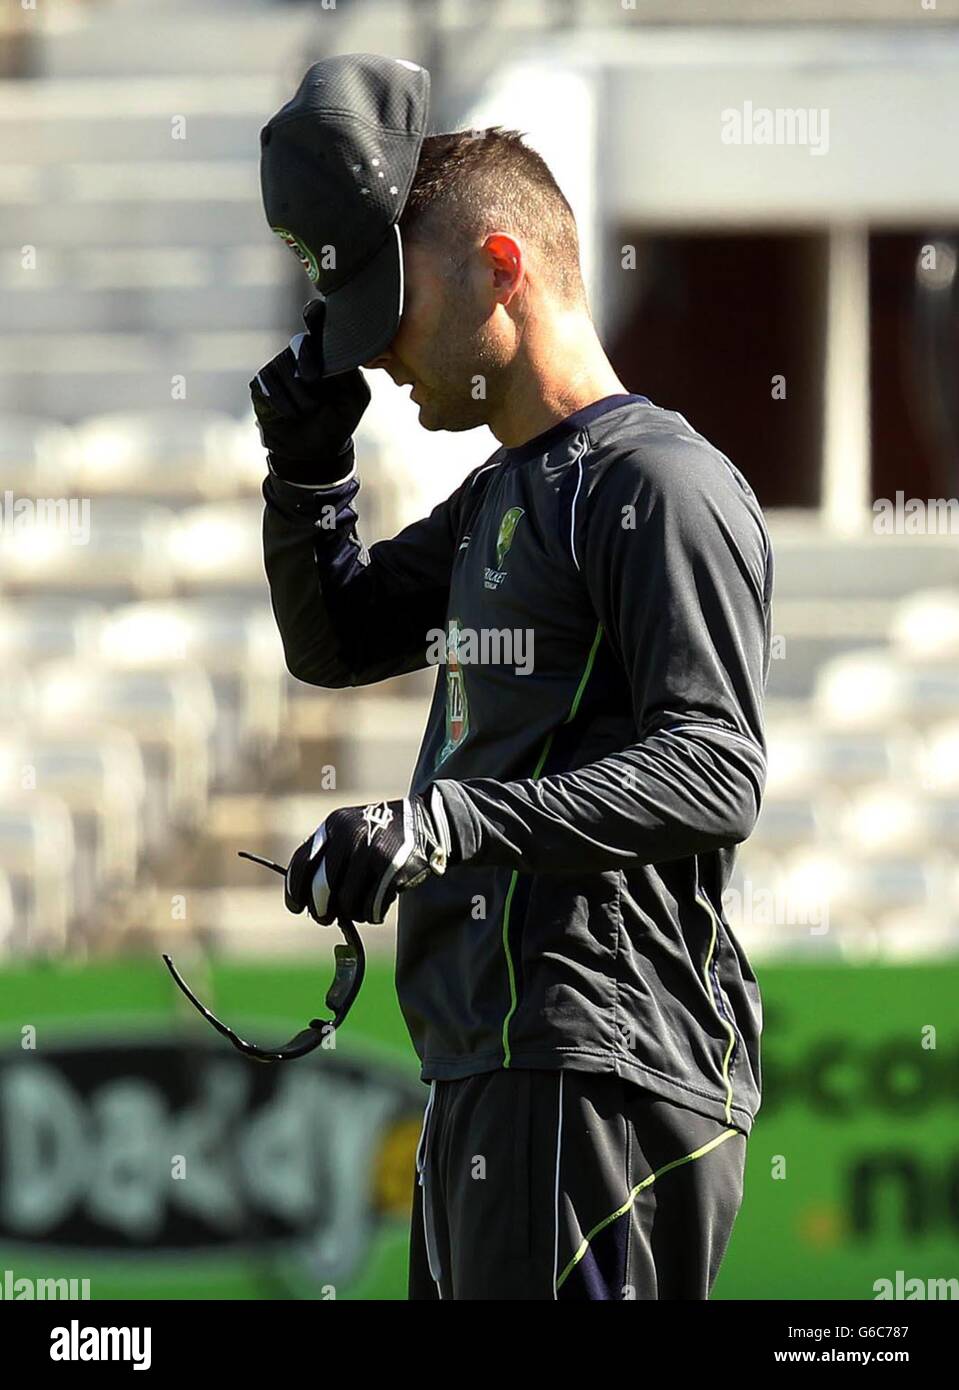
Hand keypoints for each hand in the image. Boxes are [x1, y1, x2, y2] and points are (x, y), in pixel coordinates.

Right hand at [250, 298, 370, 473]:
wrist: (315, 450)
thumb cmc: (338, 419)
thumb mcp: (355, 397)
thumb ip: (350, 372)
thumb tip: (336, 352)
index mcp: (325, 353)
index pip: (318, 325)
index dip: (316, 314)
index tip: (314, 310)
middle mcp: (300, 355)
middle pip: (300, 345)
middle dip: (308, 363)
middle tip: (315, 381)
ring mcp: (278, 367)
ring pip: (285, 369)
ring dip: (301, 396)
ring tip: (308, 410)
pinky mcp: (261, 383)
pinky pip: (269, 386)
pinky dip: (284, 404)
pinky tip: (292, 414)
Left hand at [284, 791, 451, 925]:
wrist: (425, 823)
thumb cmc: (379, 836)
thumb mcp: (350, 831)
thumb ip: (327, 857)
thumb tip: (306, 900)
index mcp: (334, 825)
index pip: (302, 864)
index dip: (295, 891)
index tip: (296, 907)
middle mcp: (350, 835)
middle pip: (321, 889)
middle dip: (321, 910)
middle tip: (327, 918)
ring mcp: (372, 851)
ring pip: (346, 903)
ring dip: (352, 913)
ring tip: (361, 906)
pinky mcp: (392, 868)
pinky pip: (371, 907)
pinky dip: (372, 913)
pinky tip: (377, 907)